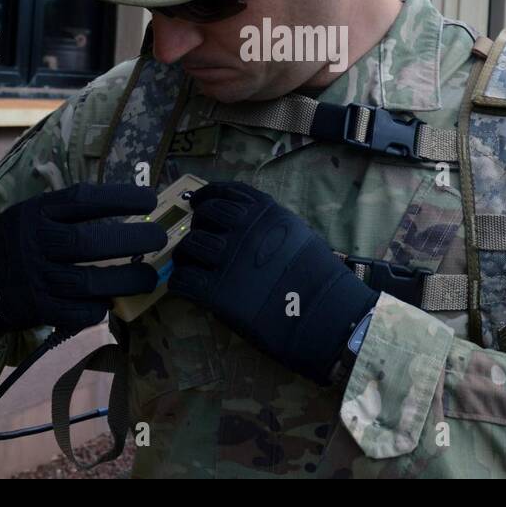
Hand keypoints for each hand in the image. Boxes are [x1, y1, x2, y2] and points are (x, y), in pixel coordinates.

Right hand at [0, 183, 165, 338]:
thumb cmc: (18, 238)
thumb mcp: (35, 212)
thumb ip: (71, 213)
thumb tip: (131, 208)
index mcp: (37, 212)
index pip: (83, 200)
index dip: (119, 197)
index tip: (150, 198)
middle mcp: (35, 243)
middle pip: (89, 243)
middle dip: (131, 241)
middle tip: (159, 239)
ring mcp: (34, 279)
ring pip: (89, 283)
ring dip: (126, 281)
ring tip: (150, 277)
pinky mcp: (36, 310)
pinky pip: (77, 313)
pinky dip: (99, 308)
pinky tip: (110, 301)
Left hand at [169, 181, 377, 384]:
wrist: (325, 315)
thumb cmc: (319, 277)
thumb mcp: (297, 234)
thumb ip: (269, 224)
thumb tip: (248, 221)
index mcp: (264, 212)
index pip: (226, 191)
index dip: (208, 195)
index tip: (199, 201)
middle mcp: (242, 229)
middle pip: (204, 216)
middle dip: (198, 224)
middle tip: (200, 237)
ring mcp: (226, 259)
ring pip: (188, 246)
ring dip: (185, 254)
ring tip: (188, 263)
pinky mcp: (215, 291)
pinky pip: (183, 280)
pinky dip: (181, 282)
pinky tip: (187, 286)